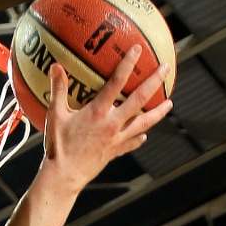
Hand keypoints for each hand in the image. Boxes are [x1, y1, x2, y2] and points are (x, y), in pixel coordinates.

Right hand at [42, 49, 171, 191]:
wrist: (65, 176)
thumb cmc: (57, 146)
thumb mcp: (55, 115)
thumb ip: (58, 89)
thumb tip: (55, 66)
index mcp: (98, 112)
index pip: (117, 82)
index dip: (128, 64)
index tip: (138, 50)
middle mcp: (112, 124)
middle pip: (139, 100)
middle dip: (154, 83)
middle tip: (165, 70)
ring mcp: (116, 139)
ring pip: (143, 123)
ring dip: (158, 112)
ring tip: (169, 103)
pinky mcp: (115, 152)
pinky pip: (131, 142)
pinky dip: (139, 137)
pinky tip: (144, 135)